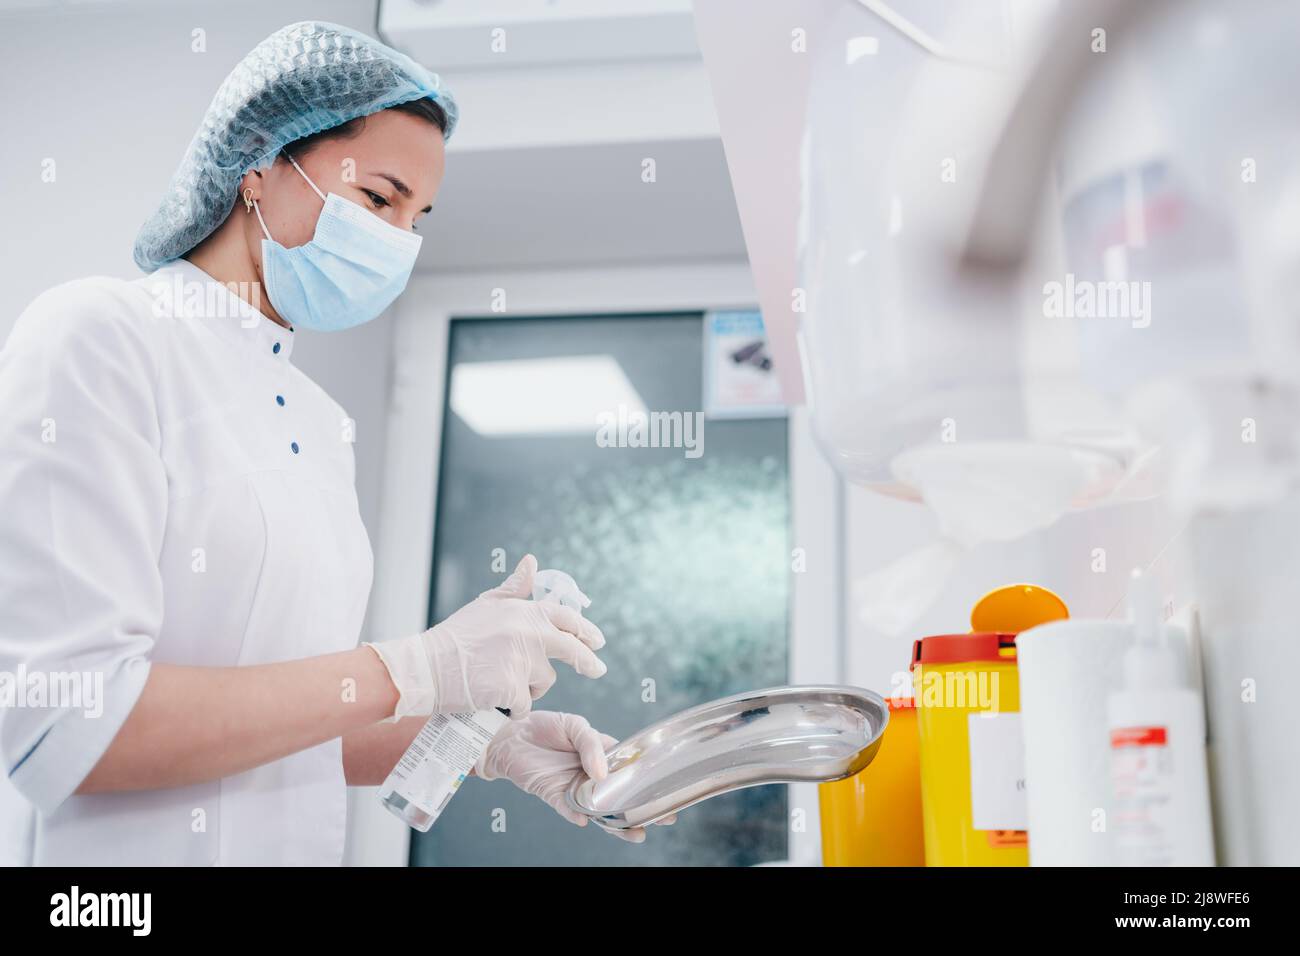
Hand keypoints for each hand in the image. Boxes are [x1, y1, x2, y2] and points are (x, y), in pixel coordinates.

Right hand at [366, 555, 605, 718]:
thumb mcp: (486, 606)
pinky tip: (495, 701)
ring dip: (531, 687)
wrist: (425, 667)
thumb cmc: (454, 637)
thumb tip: (532, 561)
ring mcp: (522, 661)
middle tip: (599, 669)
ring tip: (502, 683)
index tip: (598, 640)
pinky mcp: (513, 689)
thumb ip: (514, 588)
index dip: (585, 629)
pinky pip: (525, 705)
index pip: (566, 617)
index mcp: (523, 611)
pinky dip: (513, 708)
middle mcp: (528, 633)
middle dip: (589, 660)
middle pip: (572, 649)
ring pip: (545, 681)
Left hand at [475, 711, 675, 842]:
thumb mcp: (574, 725)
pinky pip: (568, 809)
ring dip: (617, 823)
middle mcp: (592, 775)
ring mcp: (575, 787)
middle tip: (665, 819)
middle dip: (643, 809)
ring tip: (636, 833)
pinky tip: (587, 821)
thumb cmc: (545, 726)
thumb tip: (602, 773)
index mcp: (603, 755)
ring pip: (601, 810)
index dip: (650, 781)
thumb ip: (590, 744)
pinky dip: (577, 815)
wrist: (510, 733)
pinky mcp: (554, 795)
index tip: (670, 792)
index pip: (631, 769)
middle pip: (622, 796)